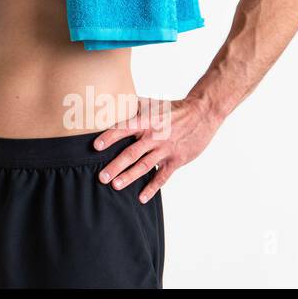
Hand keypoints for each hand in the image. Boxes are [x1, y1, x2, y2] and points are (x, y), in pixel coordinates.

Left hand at [92, 95, 220, 203]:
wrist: (201, 114)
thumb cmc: (172, 108)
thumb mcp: (151, 103)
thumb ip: (131, 105)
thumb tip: (109, 101)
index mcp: (145, 121)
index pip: (124, 129)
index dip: (110, 137)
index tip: (96, 146)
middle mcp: (154, 136)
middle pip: (131, 152)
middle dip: (115, 165)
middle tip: (101, 177)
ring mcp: (165, 149)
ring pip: (144, 166)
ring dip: (129, 177)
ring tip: (115, 186)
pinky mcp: (176, 160)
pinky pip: (162, 176)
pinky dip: (152, 188)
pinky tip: (142, 198)